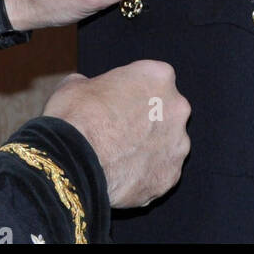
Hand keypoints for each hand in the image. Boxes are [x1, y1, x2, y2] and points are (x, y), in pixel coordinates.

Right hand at [44, 61, 189, 208]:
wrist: (75, 165)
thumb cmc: (77, 117)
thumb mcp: (75, 85)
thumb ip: (94, 86)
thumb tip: (90, 92)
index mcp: (157, 76)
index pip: (152, 78)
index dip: (132, 89)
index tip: (116, 100)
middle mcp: (177, 108)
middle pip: (166, 110)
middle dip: (147, 118)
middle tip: (119, 128)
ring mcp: (178, 145)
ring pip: (167, 143)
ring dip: (150, 147)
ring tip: (119, 156)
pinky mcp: (171, 177)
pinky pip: (161, 171)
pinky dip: (146, 172)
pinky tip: (123, 174)